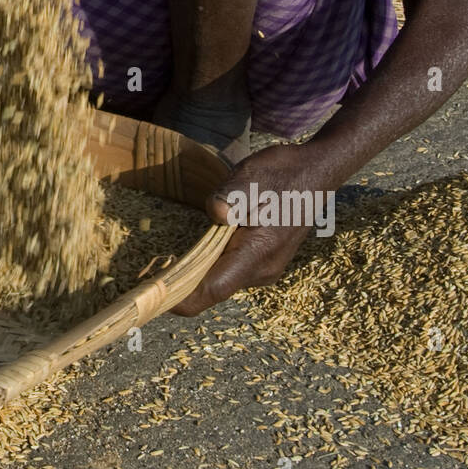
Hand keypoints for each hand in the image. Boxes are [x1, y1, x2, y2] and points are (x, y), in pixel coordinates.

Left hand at [171, 140, 339, 315]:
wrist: (318, 171)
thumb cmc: (283, 172)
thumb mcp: (251, 176)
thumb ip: (230, 197)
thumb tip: (216, 214)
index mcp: (258, 252)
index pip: (215, 289)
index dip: (184, 298)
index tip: (155, 296)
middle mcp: (263, 268)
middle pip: (215, 289)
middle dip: (183, 286)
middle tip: (149, 274)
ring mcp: (267, 267)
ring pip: (224, 280)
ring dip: (198, 274)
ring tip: (168, 260)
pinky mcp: (267, 260)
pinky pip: (233, 271)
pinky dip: (212, 266)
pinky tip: (198, 249)